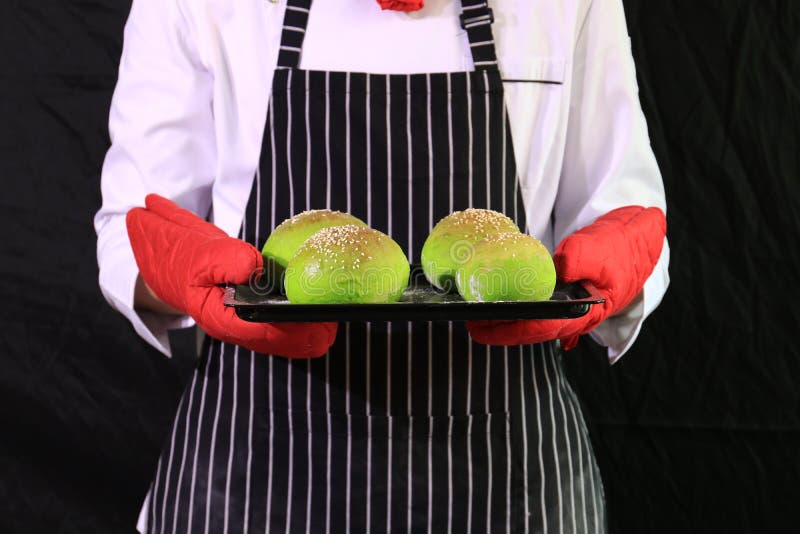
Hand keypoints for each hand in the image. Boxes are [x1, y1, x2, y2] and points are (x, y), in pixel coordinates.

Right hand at [126, 194, 337, 357]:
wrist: (174, 265)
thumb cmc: (184, 261)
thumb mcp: (198, 255)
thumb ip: (225, 259)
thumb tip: (255, 266)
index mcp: (223, 320)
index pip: (266, 334)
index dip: (295, 330)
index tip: (321, 320)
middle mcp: (241, 329)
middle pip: (285, 343)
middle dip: (313, 333)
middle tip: (338, 314)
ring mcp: (252, 326)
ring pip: (291, 340)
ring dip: (315, 328)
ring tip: (338, 309)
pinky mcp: (260, 318)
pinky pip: (290, 328)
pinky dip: (308, 319)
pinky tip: (323, 303)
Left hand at [467, 206, 665, 349]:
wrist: (638, 240)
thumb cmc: (622, 246)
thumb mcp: (602, 248)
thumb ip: (581, 257)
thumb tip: (558, 268)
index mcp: (584, 312)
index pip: (539, 328)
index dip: (508, 331)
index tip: (480, 329)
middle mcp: (572, 316)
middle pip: (529, 330)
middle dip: (498, 329)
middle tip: (467, 322)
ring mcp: (567, 308)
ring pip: (530, 321)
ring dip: (504, 319)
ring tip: (475, 313)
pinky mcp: (562, 295)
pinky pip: (534, 307)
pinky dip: (515, 305)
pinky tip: (497, 299)